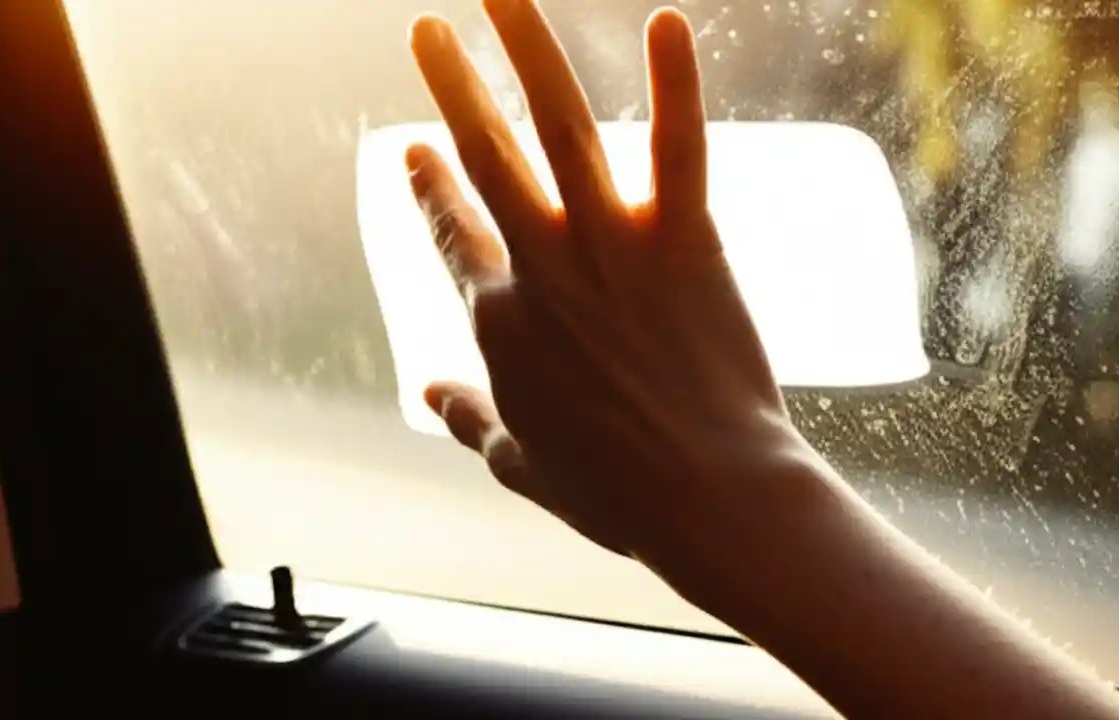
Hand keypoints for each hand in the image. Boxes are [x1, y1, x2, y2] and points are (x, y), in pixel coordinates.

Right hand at [407, 0, 815, 572]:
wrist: (705, 496)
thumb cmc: (614, 491)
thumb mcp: (521, 464)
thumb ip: (471, 420)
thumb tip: (430, 395)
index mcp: (497, 320)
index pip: (450, 234)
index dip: (428, 188)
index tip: (413, 150)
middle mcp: (541, 267)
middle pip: (484, 156)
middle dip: (452, 84)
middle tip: (428, 30)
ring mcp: (609, 247)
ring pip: (557, 127)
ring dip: (526, 50)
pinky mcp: (682, 242)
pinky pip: (677, 148)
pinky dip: (676, 83)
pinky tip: (669, 21)